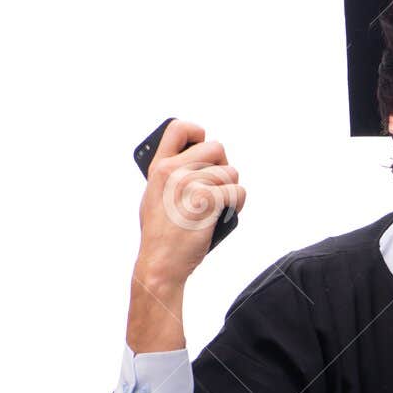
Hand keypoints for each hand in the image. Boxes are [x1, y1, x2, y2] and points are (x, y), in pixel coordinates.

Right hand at [134, 119, 244, 289]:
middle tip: (217, 187)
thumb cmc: (161, 235)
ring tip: (220, 206)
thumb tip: (193, 161)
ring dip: (231, 189)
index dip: (198, 134)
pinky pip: (238, 191)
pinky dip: (237, 204)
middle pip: (216, 148)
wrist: (160, 263)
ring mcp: (189, 184)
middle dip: (223, 167)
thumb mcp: (154, 197)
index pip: (179, 128)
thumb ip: (170, 176)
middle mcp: (172, 170)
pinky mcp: (206, 200)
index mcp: (158, 167)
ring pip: (231, 172)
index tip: (204, 150)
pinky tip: (227, 214)